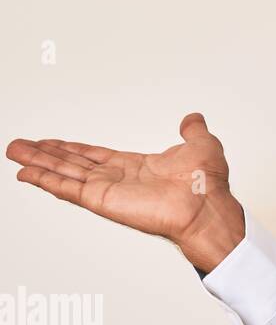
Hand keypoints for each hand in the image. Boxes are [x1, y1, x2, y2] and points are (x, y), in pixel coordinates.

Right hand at [6, 113, 245, 272]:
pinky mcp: (102, 200)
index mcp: (136, 167)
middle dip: (46, 154)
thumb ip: (193, 130)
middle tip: (21, 146)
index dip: (73, 148)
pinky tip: (26, 174)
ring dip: (38, 164)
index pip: (95, 156)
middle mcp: (118, 179)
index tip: (53, 143)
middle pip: (73, 163)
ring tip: (15, 153)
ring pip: (64, 173)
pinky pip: (68, 188)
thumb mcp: (202, 144)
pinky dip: (45, 181)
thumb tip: (193, 118)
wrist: (205, 206)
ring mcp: (108, 190)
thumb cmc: (208, 184)